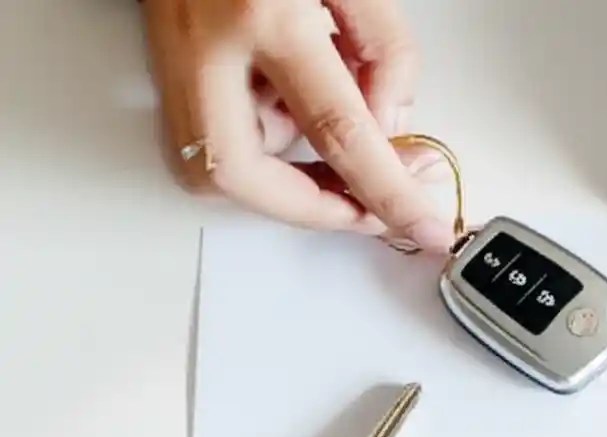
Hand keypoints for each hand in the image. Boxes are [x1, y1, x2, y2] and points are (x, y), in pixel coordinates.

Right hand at [143, 0, 455, 251]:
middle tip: (370, 206)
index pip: (341, 133)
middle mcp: (207, 44)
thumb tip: (392, 126)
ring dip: (289, 173)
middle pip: (245, 176)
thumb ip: (386, 51)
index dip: (388, 194)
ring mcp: (175, 55)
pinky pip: (216, 131)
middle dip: (313, 209)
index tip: (422, 227)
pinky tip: (299, 104)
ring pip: (221, 162)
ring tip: (344, 144)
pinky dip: (267, 139)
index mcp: (264, 13)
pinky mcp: (167, 63)